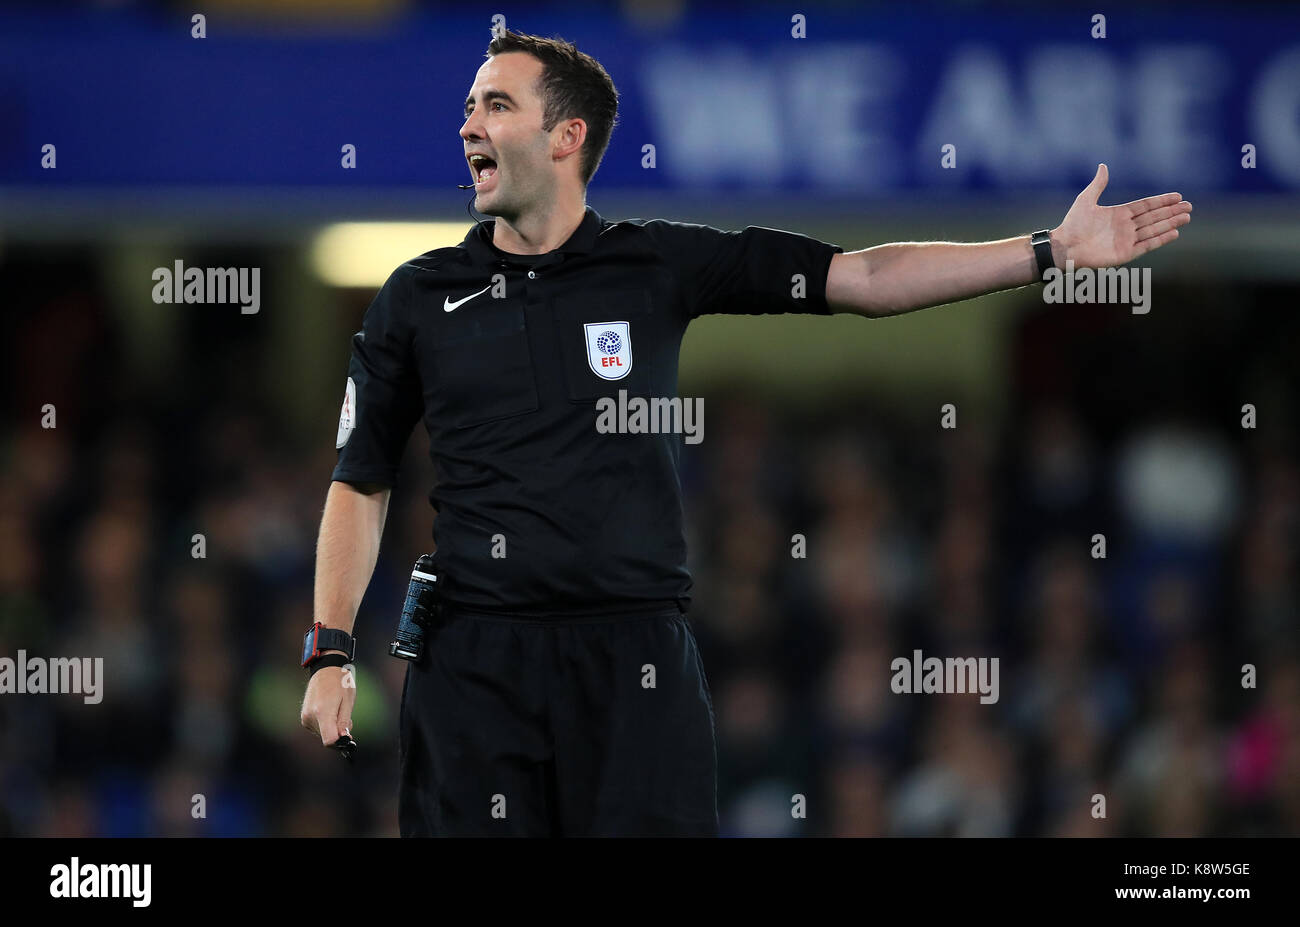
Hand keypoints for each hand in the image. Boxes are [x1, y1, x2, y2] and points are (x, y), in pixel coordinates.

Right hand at [300, 659, 356, 747]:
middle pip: (326, 737)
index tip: (347, 736)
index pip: (328, 740)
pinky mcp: (304, 717)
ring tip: (337, 710)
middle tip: (346, 718)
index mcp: (322, 712)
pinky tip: (330, 711)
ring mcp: (305, 717)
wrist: (326, 670)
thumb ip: (344, 722)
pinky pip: (318, 728)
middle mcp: (310, 716)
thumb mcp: (347, 702)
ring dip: (333, 728)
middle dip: (338, 733)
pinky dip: (326, 724)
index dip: (340, 742)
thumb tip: (343, 738)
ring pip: (322, 734)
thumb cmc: (340, 683)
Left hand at [1051, 163, 1192, 269]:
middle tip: (1189, 206)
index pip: (1146, 206)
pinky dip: (1161, 239)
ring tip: (1187, 217)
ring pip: (1154, 229)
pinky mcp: (1125, 253)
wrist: (1064, 247)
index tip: (1178, 196)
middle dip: (1172, 211)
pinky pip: (1147, 245)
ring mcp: (1127, 240)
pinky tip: (1174, 232)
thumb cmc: (1073, 224)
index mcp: (1119, 214)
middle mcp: (1126, 227)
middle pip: (1154, 217)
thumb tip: (1103, 166)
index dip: (1162, 201)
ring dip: (1171, 223)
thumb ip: (1098, 185)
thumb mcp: (1086, 200)